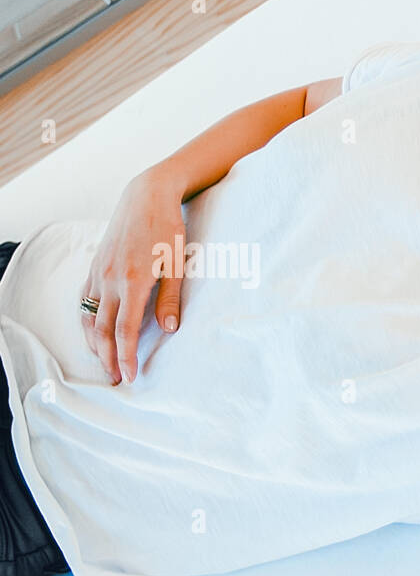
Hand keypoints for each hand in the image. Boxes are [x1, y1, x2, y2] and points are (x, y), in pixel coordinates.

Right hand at [80, 169, 186, 384]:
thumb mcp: (178, 264)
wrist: (147, 195)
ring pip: (89, 315)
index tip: (130, 377)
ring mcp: (99, 271)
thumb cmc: (168, 229)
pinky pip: (85, 298)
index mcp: (133, 281)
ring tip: (103, 362)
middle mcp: (110, 278)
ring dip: (94, 342)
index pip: (125, 330)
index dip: (126, 356)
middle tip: (115, 380)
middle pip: (103, 328)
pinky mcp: (95, 264)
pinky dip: (86, 319)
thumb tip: (170, 329)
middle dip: (107, 357)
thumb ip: (172, 298)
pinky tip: (93, 331)